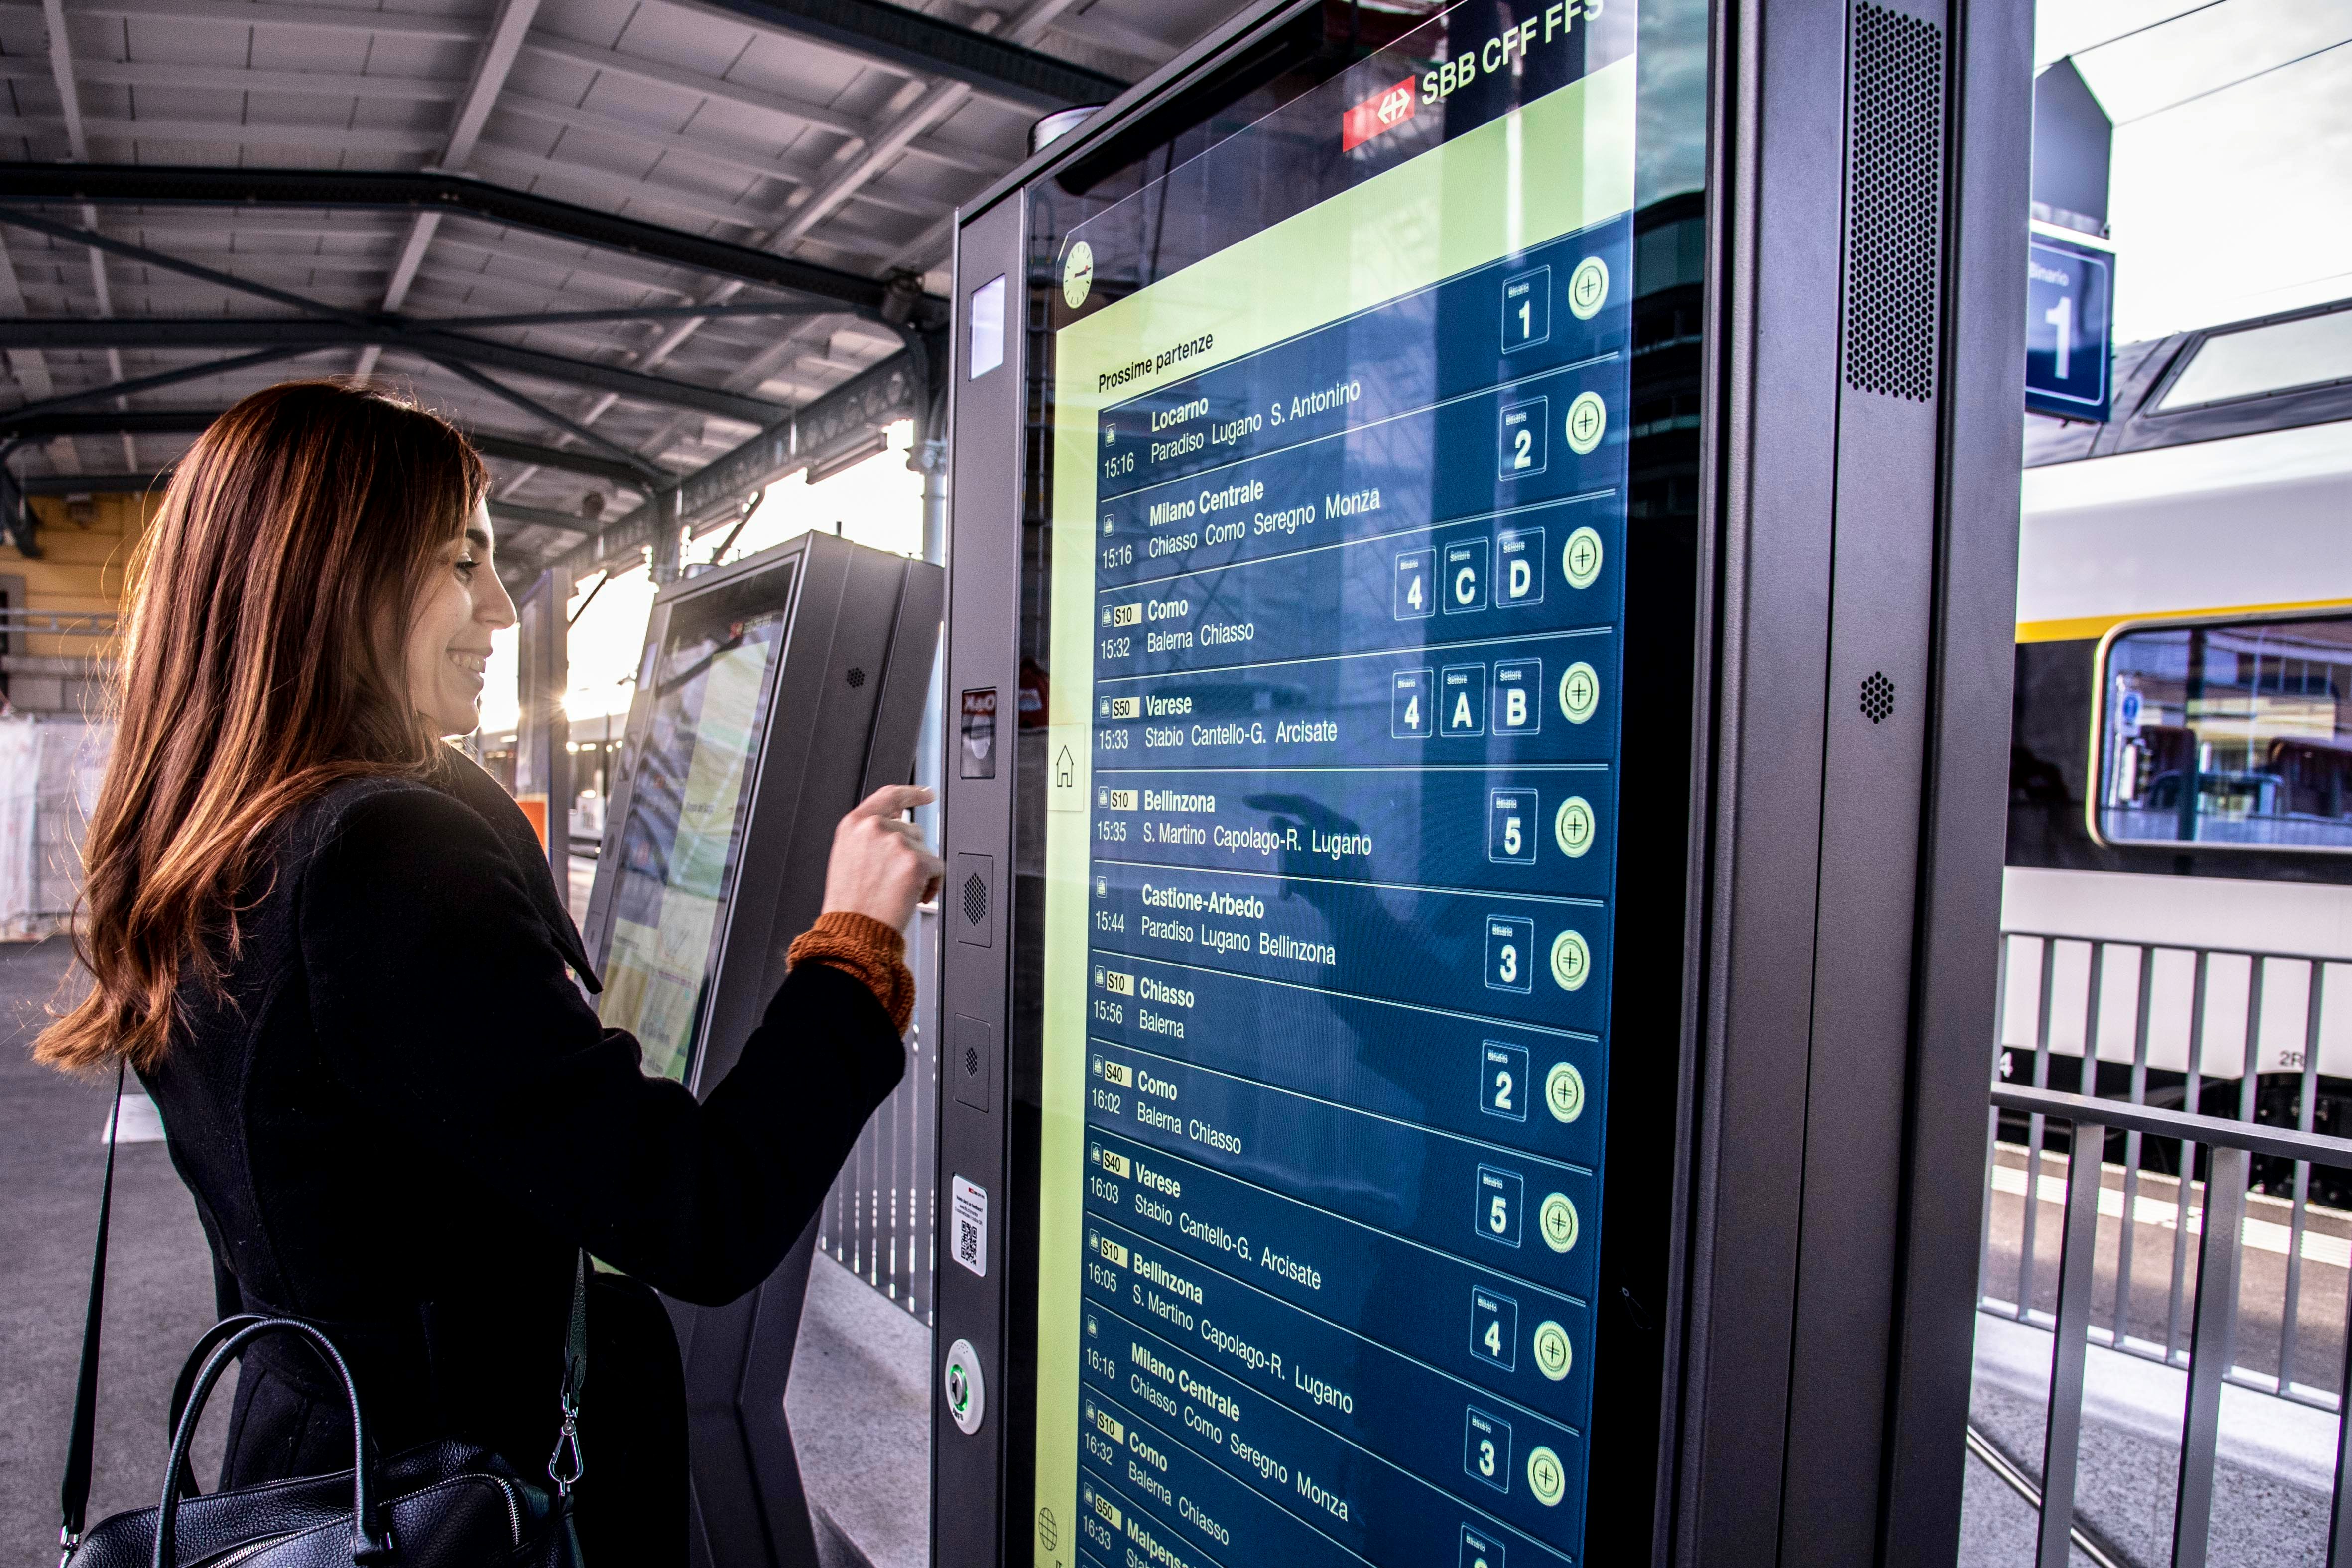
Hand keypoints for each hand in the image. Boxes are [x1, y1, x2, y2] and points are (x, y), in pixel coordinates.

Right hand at [820, 785, 940, 929]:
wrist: (853, 930)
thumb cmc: (850, 903)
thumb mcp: (848, 856)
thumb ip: (869, 836)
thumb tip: (896, 827)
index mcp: (855, 824)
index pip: (890, 795)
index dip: (912, 793)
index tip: (927, 794)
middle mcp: (875, 827)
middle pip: (912, 830)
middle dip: (911, 853)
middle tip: (893, 879)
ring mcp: (897, 842)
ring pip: (926, 850)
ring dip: (920, 870)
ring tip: (899, 890)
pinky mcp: (916, 861)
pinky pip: (938, 868)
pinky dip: (933, 885)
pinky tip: (914, 896)